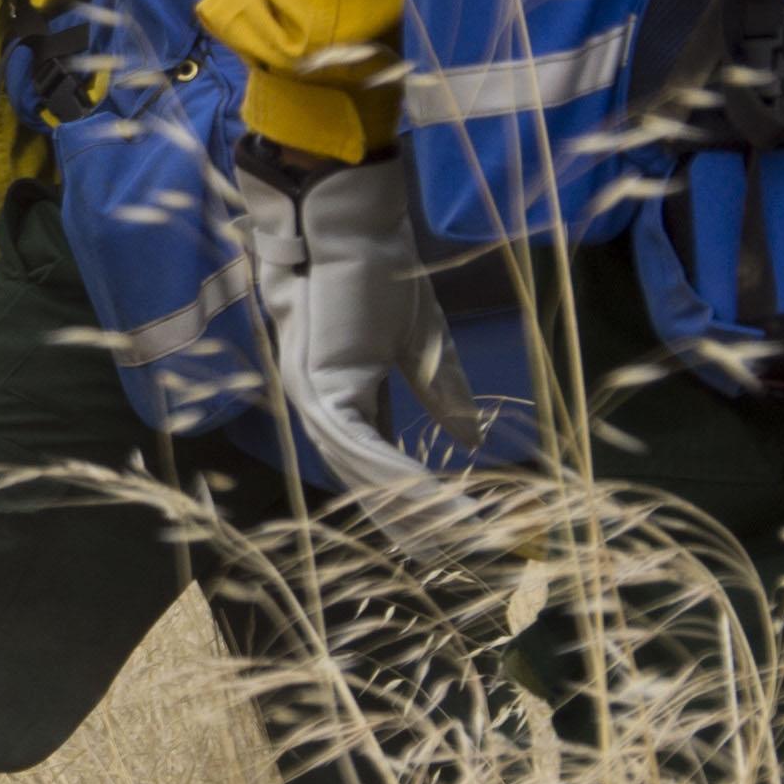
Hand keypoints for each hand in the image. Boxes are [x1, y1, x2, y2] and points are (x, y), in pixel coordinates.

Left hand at [231, 144, 442, 506]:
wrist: (348, 224)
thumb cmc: (378, 273)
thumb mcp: (424, 345)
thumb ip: (443, 394)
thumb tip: (470, 443)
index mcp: (346, 398)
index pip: (378, 467)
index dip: (414, 502)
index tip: (455, 533)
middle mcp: (322, 407)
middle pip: (367, 483)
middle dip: (414, 522)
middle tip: (461, 559)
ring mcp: (313, 400)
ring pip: (363, 474)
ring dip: (413, 508)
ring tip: (461, 538)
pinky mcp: (317, 387)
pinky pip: (360, 445)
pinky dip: (397, 475)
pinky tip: (435, 501)